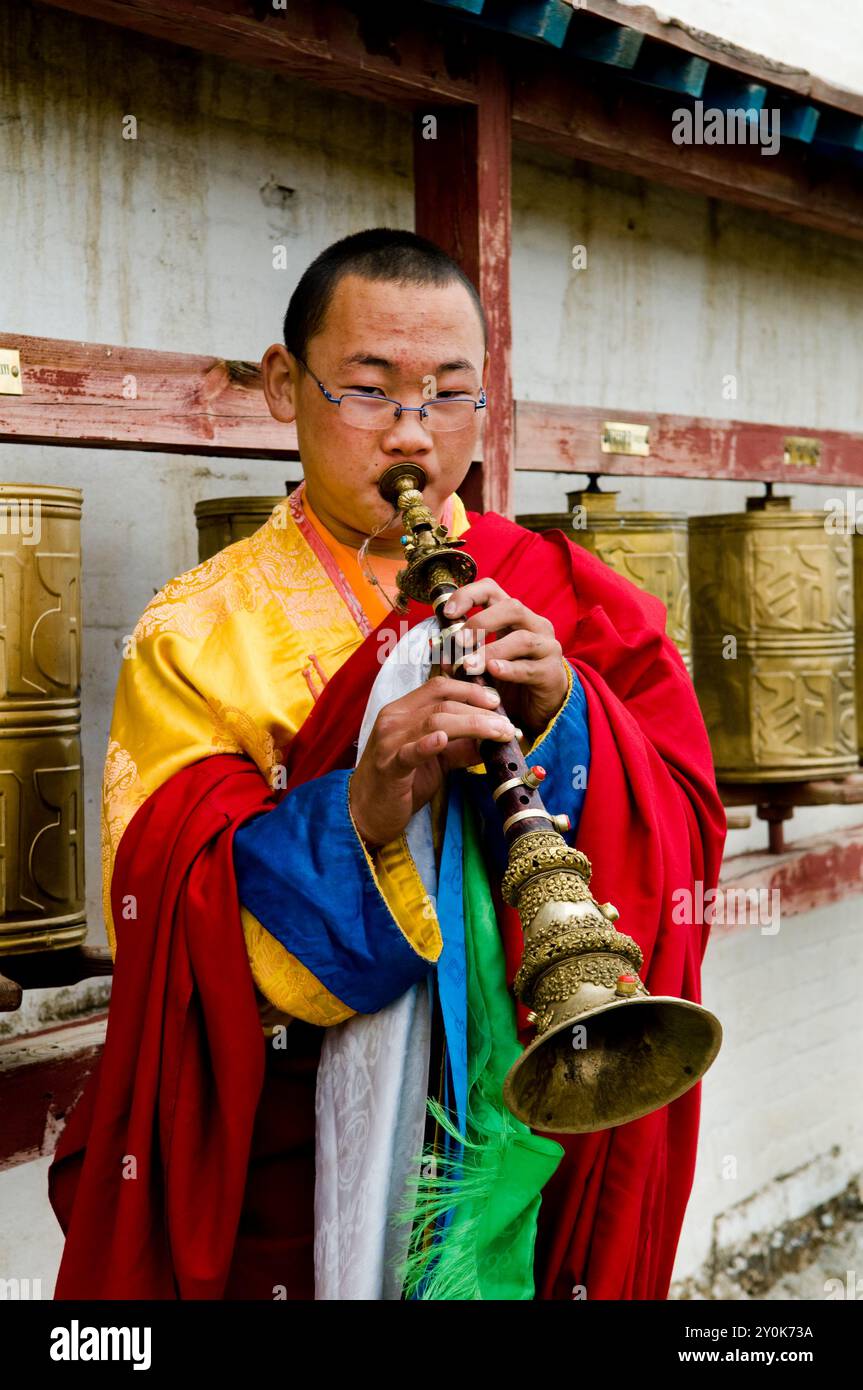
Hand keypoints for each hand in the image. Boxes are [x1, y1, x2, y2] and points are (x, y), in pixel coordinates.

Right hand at [349, 674, 518, 848]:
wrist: (367, 813)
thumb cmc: (402, 783)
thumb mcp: (437, 760)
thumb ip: (462, 746)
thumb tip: (497, 739)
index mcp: (403, 710)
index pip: (439, 687)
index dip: (471, 690)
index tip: (497, 702)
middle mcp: (394, 719)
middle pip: (443, 703)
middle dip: (481, 711)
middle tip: (508, 725)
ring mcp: (389, 742)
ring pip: (434, 722)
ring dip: (472, 725)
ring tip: (498, 733)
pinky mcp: (389, 767)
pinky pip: (409, 752)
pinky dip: (427, 744)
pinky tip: (442, 740)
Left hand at [440, 580, 567, 736]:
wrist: (542, 708)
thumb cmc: (510, 680)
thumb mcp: (484, 662)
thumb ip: (463, 653)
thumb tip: (437, 648)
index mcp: (514, 616)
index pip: (492, 590)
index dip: (468, 595)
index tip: (448, 613)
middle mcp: (534, 625)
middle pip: (511, 608)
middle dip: (481, 622)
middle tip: (459, 641)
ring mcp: (547, 648)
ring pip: (522, 639)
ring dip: (491, 650)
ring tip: (469, 665)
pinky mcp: (551, 673)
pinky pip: (530, 668)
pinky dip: (510, 669)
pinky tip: (494, 671)